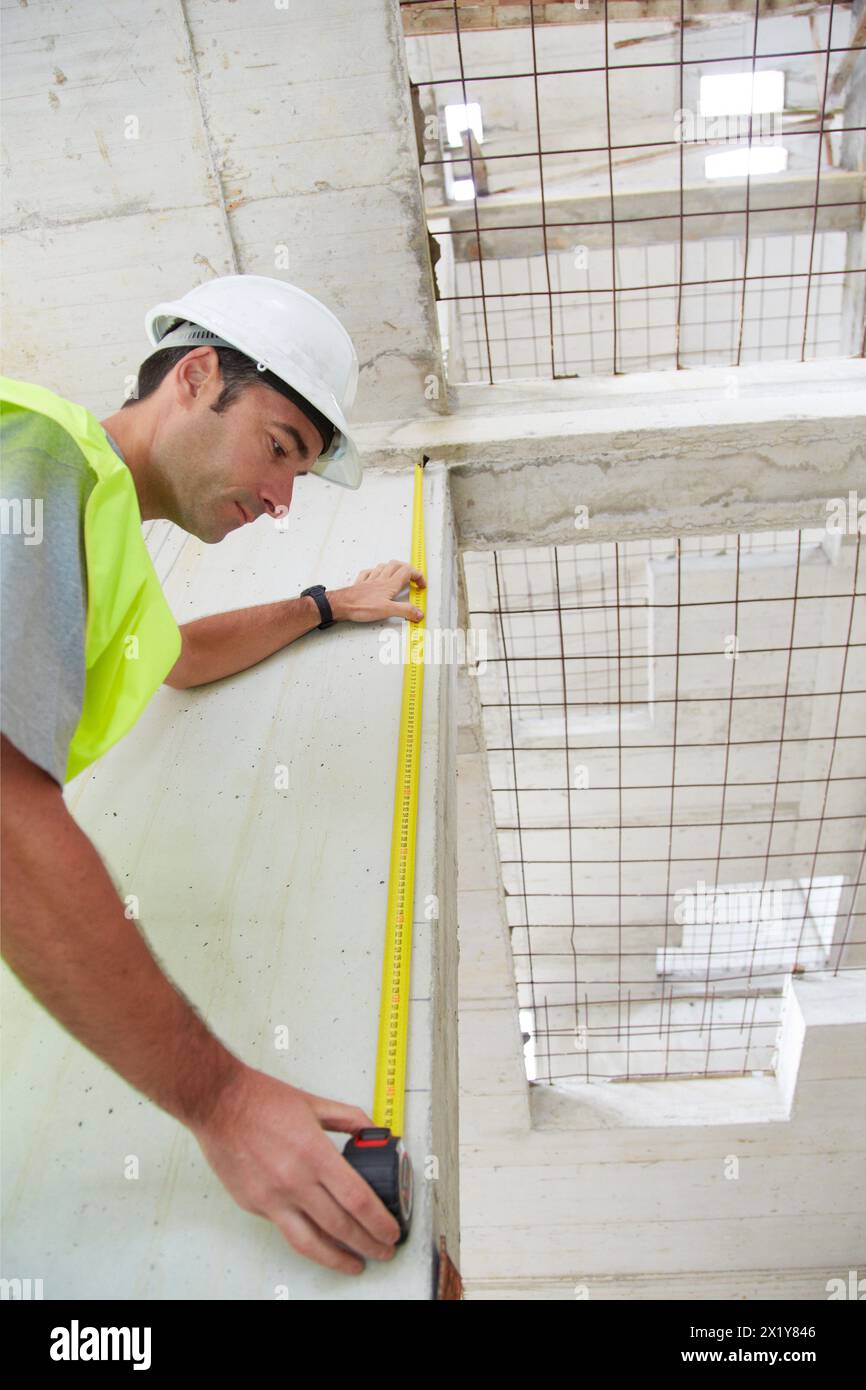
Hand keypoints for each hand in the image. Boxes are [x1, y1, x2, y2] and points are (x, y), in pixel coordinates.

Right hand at [188, 1064, 401, 1274]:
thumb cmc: (260, 1099)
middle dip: (368, 1245)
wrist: (217, 1103)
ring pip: (310, 1243)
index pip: (357, 1200)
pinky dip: (307, 1238)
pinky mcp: (253, 1205)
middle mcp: (293, 1181)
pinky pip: (285, 1229)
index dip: (379, 1221)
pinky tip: (321, 1240)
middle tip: (383, 1251)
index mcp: (314, 1153)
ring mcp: (271, 1198)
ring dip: (338, 1259)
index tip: (391, 1231)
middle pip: (340, 1227)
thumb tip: (374, 1131)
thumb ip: (348, 1118)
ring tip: (355, 1264)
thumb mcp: (313, 1103)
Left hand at [329, 559, 425, 623]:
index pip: (408, 572)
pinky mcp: (360, 584)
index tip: (421, 585)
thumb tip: (418, 613)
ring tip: (397, 575)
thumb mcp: (387, 611)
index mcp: (389, 584)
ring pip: (383, 566)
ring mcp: (370, 580)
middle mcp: (380, 579)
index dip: (418, 576)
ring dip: (392, 568)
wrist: (341, 604)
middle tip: (412, 578)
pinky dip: (375, 572)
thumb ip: (405, 611)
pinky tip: (375, 576)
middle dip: (407, 569)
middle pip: (397, 565)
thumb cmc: (361, 606)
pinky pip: (368, 573)